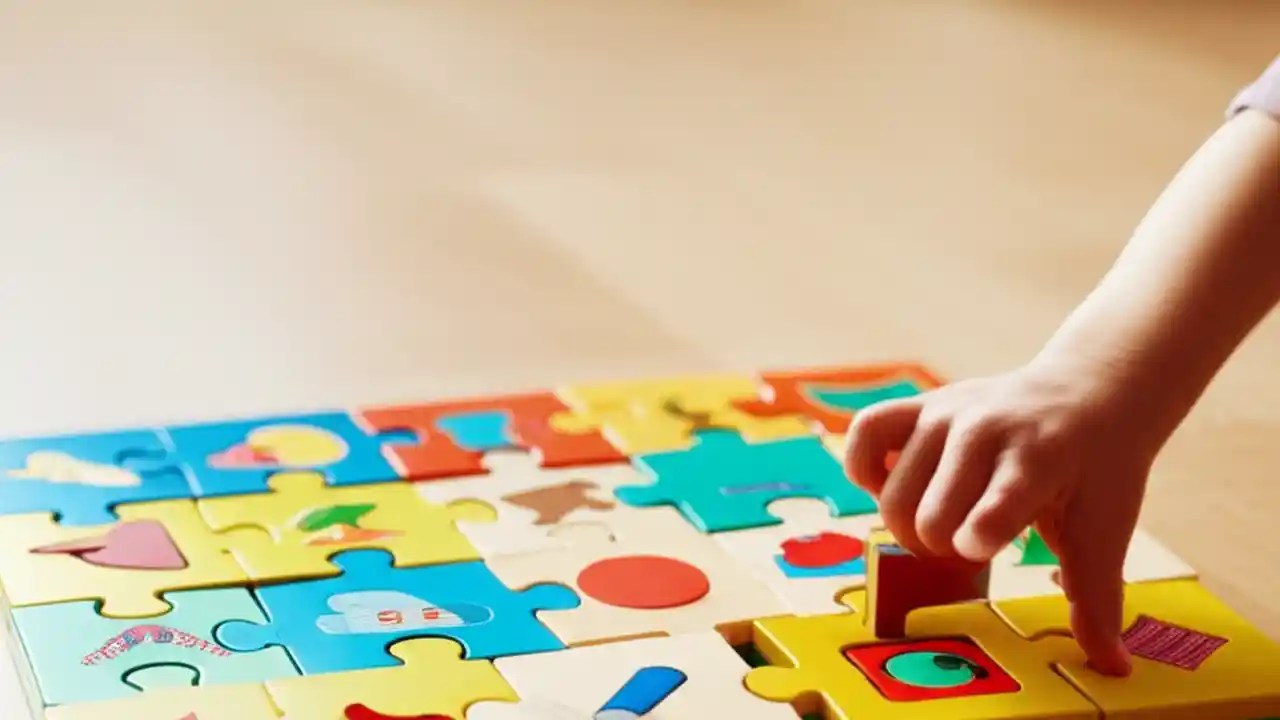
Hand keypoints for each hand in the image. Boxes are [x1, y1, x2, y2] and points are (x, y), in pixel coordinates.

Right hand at [844, 357, 1159, 675]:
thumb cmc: (1097, 469)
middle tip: (969, 543)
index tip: (981, 551)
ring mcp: (947, 413)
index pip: (993, 506)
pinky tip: (895, 485)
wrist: (1090, 392)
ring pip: (891, 492)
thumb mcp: (1105, 528)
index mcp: (1036, 461)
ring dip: (910, 524)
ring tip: (943, 520)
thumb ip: (1095, 599)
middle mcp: (984, 430)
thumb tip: (1112, 668)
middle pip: (928, 517)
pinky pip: (865, 434)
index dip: (976, 538)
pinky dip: (867, 469)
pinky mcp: (921, 403)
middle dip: (942, 549)